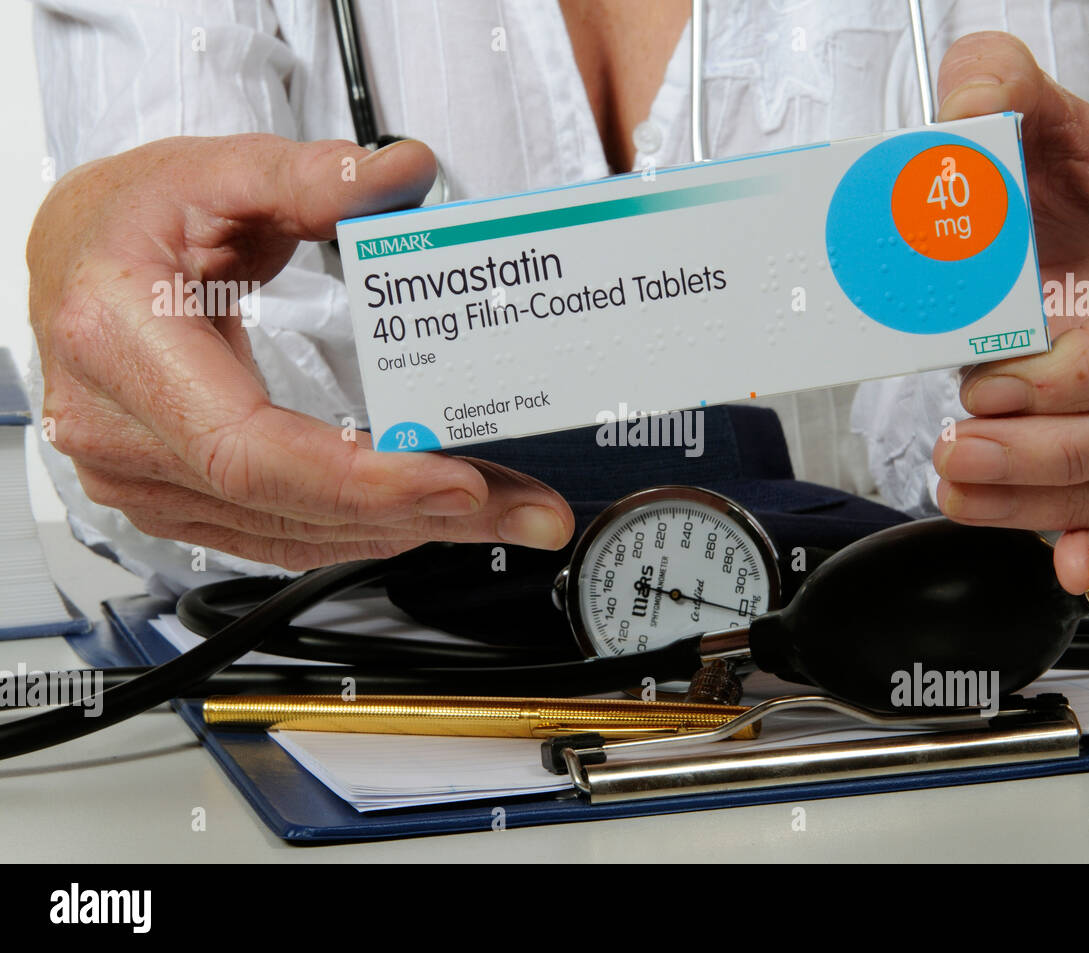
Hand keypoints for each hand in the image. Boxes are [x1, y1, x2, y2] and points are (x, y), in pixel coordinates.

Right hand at [28, 134, 573, 569]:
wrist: (77, 257)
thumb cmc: (124, 220)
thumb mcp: (213, 171)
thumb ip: (308, 176)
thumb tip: (399, 173)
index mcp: (121, 344)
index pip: (253, 450)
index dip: (361, 481)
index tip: (455, 481)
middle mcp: (121, 432)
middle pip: (293, 508)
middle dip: (423, 515)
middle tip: (522, 509)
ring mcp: (143, 479)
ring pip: (294, 537)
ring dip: (408, 530)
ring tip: (503, 513)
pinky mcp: (175, 499)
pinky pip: (278, 538)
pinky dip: (361, 532)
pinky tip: (425, 521)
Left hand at [928, 33, 1088, 594]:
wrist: (1075, 202)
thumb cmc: (1067, 161)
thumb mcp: (1028, 102)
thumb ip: (992, 89)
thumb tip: (960, 119)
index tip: (997, 384)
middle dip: (1061, 449)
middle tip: (964, 449)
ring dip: (1062, 499)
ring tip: (967, 491)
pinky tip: (1067, 560)